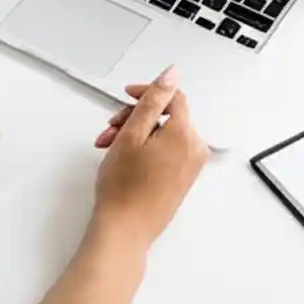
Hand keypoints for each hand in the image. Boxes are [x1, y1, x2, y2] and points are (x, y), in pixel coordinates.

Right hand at [91, 66, 209, 247]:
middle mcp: (193, 149)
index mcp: (184, 135)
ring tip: (110, 147)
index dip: (147, 92)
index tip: (128, 96)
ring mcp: (189, 166)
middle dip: (134, 118)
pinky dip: (144, 149)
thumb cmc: (124, 188)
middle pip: (165, 116)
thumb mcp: (132, 134)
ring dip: (135, 134)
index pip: (172, 96)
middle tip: (111, 129)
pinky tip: (123, 158)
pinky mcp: (181, 178)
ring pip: (162, 134)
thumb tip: (171, 75)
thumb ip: (153, 100)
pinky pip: (165, 152)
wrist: (125, 229)